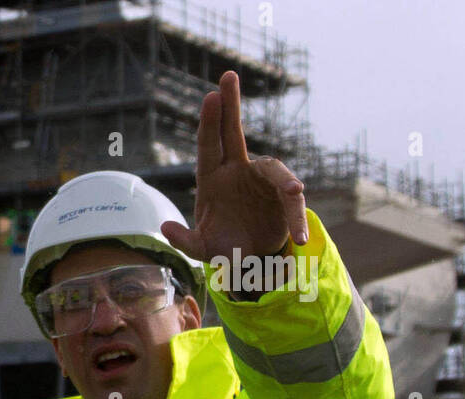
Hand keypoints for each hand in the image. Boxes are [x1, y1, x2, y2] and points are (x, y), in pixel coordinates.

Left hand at [160, 71, 307, 262]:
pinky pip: (292, 203)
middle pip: (233, 132)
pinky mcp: (283, 196)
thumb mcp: (201, 248)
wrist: (250, 256)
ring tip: (293, 193)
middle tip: (228, 75)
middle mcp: (236, 172)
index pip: (208, 146)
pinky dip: (296, 218)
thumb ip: (184, 241)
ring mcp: (261, 180)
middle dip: (231, 104)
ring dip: (284, 180)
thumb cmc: (222, 245)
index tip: (210, 96)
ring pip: (274, 169)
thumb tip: (164, 228)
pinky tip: (300, 236)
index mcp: (211, 180)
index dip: (210, 122)